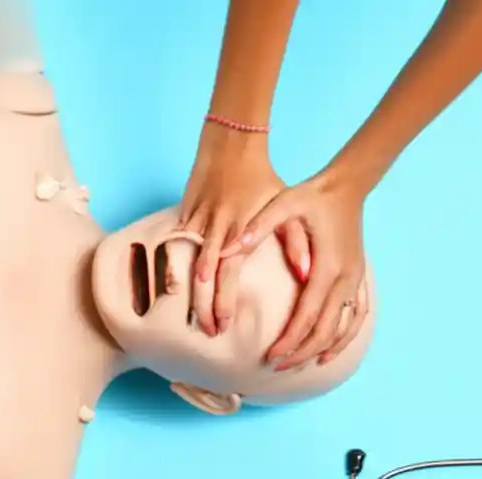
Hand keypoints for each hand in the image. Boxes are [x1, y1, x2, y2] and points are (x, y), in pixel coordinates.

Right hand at [176, 130, 303, 336]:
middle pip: (204, 278)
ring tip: (191, 318)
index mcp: (239, 231)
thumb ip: (296, 241)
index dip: (224, 301)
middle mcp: (214, 231)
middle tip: (207, 330)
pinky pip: (176, 247)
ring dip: (187, 293)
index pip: (228, 274)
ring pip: (185, 265)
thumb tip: (306, 272)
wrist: (230, 146)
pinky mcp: (183, 217)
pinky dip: (174, 268)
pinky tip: (176, 289)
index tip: (224, 324)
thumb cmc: (262, 178)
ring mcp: (195, 224)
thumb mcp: (287, 207)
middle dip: (204, 306)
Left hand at [227, 170, 370, 368]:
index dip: (289, 339)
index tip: (269, 355)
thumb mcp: (282, 205)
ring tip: (296, 364)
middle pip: (325, 330)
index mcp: (326, 266)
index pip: (307, 315)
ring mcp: (354, 280)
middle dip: (300, 352)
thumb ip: (257, 228)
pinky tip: (328, 353)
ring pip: (343, 328)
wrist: (346, 187)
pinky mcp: (357, 278)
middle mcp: (345, 278)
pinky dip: (344, 338)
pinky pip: (356, 316)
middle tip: (274, 366)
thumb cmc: (311, 197)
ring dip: (320, 349)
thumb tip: (229, 248)